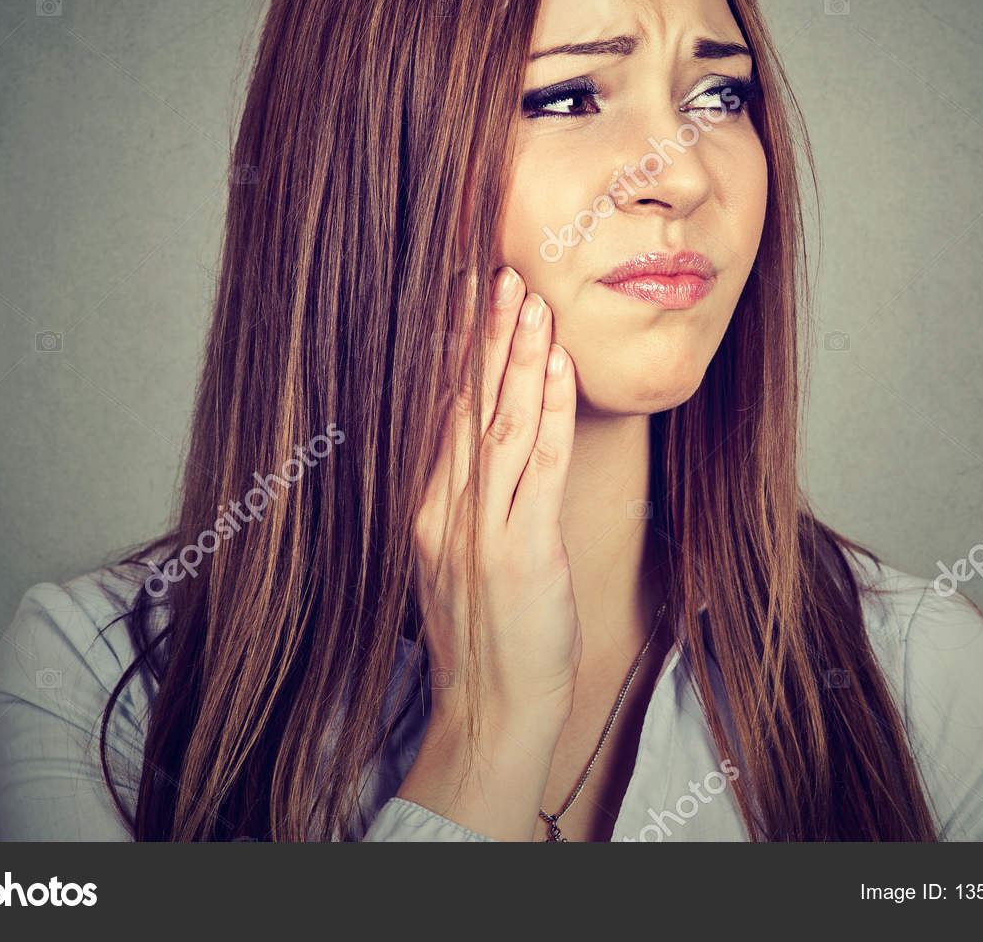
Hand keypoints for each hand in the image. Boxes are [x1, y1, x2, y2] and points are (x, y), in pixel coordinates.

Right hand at [396, 265, 579, 837]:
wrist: (490, 712)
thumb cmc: (482, 636)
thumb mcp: (453, 559)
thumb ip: (459, 498)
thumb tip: (474, 439)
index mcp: (425, 507)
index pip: (438, 410)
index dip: (450, 349)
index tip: (458, 293)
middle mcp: (444, 509)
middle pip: (463, 404)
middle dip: (481, 334)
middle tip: (495, 270)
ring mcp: (481, 529)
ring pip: (499, 423)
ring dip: (516, 356)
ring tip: (528, 299)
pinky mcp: (524, 549)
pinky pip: (539, 466)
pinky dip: (549, 411)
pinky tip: (557, 367)